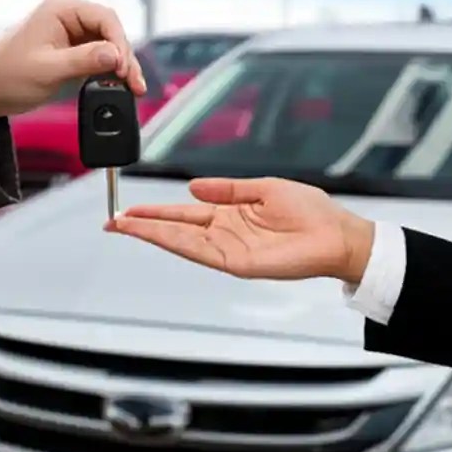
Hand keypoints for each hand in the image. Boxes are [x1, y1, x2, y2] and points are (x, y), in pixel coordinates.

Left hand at [0, 0, 146, 129]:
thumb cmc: (8, 74)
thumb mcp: (48, 69)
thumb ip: (84, 60)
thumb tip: (116, 55)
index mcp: (61, 7)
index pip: (105, 18)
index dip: (119, 43)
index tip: (122, 68)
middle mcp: (70, 14)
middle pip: (113, 31)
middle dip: (125, 58)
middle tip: (133, 83)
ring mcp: (74, 30)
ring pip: (112, 44)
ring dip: (123, 66)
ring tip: (133, 87)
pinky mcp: (76, 47)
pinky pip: (103, 55)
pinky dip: (113, 70)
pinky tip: (121, 84)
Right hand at [105, 177, 375, 283]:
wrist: (338, 235)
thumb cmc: (312, 213)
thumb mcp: (264, 188)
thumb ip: (228, 189)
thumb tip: (194, 188)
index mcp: (231, 215)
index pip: (185, 215)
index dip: (157, 213)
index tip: (130, 210)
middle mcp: (226, 234)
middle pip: (176, 230)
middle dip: (144, 226)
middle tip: (113, 221)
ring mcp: (230, 250)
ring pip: (182, 242)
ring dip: (152, 235)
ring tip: (124, 226)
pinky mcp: (239, 263)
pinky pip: (202, 252)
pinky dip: (177, 243)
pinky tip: (158, 235)